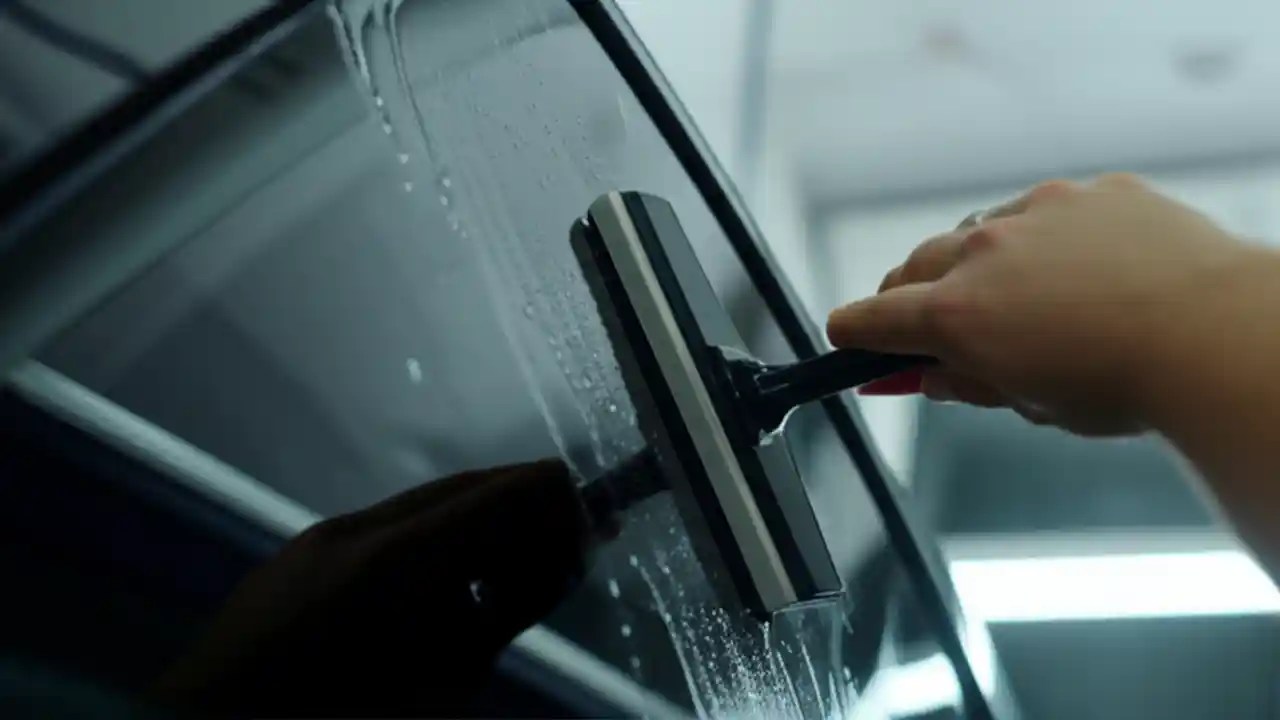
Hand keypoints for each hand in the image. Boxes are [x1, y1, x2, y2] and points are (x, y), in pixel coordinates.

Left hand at [153, 459, 587, 716]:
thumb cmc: (336, 712)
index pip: (497, 493)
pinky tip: (440, 597)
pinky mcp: (301, 554)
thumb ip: (497, 619)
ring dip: (476, 530)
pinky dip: (431, 550)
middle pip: (464, 488)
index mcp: (395, 560)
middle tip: (563, 549)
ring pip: (425, 507)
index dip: (555, 497)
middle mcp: (358, 527)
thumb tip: (553, 567)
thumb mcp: (436, 683)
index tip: (596, 515)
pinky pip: (386, 531)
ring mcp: (323, 536)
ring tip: (501, 584)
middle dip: (521, 510)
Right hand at [827, 174, 1255, 434]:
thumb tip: (931, 376)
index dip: (853, 333)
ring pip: (977, 233)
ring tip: (1017, 299)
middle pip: (915, 266)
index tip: (845, 336)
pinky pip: (1044, 212)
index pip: (874, 318)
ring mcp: (1036, 214)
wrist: (1215, 333)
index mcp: (958, 315)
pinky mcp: (1088, 192)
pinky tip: (1078, 270)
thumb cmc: (1126, 383)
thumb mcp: (1030, 404)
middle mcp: (984, 253)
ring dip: (977, 263)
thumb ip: (968, 383)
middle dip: (911, 296)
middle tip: (928, 325)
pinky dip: (1044, 239)